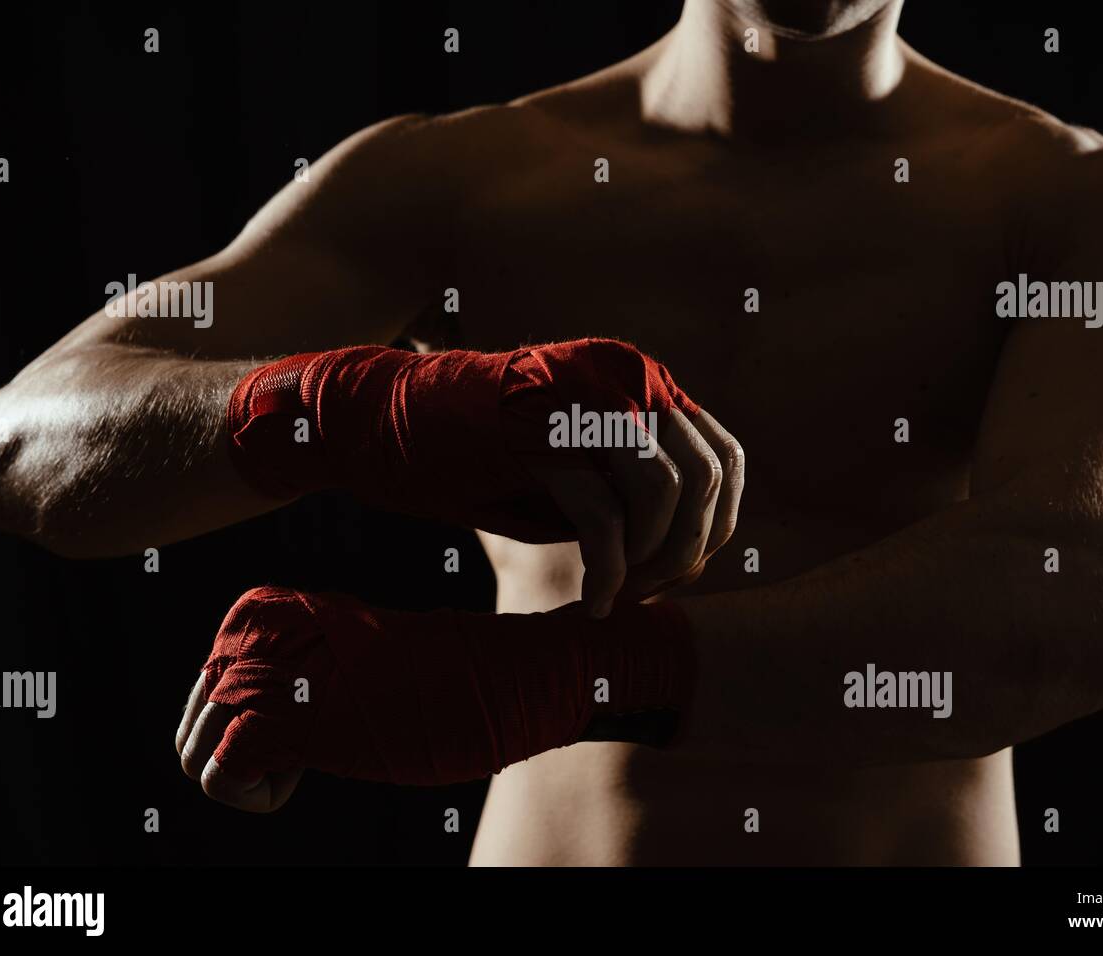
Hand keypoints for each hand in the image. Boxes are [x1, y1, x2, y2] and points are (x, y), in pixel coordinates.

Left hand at [174, 586, 695, 811]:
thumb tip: (269, 706)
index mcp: (299, 606)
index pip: (217, 660)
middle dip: (219, 743)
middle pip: (202, 696)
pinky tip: (296, 783)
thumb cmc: (462, 677)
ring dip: (234, 767)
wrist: (522, 673)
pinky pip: (225, 766)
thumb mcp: (380, 663)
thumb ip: (322, 666)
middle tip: (277, 761)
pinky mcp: (310, 723)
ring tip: (291, 769)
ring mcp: (295, 673)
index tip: (277, 725)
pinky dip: (248, 791)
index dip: (228, 705)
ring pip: (203, 730)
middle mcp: (285, 630)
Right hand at [228, 339, 744, 616]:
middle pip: (704, 475)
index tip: (680, 570)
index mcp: (637, 377)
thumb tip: (695, 549)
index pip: (724, 455)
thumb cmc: (479, 458)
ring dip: (653, 561)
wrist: (379, 425)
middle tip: (652, 592)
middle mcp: (621, 374)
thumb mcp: (573, 469)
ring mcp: (580, 396)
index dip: (717, 525)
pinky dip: (609, 574)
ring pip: (665, 492)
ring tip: (622, 596)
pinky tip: (595, 604)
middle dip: (689, 549)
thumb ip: (635, 491)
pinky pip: (603, 518)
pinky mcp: (537, 433)